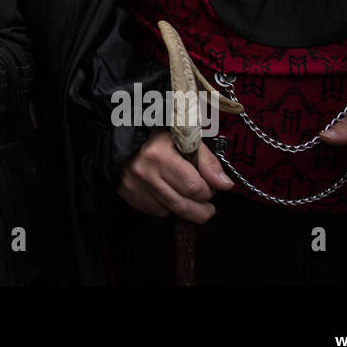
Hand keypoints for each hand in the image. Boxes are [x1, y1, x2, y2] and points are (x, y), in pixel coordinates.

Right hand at [117, 130, 232, 222]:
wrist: (121, 134)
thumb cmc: (156, 135)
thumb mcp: (184, 138)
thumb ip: (207, 160)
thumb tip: (225, 184)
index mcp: (159, 154)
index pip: (194, 187)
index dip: (209, 190)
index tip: (212, 187)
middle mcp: (144, 172)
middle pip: (183, 206)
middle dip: (202, 209)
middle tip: (208, 205)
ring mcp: (133, 185)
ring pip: (169, 211)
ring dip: (183, 206)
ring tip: (187, 195)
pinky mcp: (126, 194)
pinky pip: (154, 211)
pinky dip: (165, 206)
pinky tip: (167, 193)